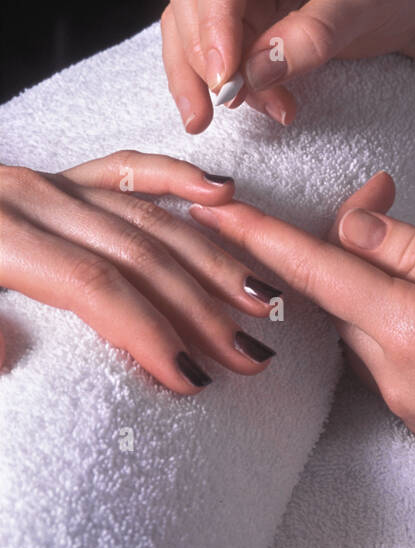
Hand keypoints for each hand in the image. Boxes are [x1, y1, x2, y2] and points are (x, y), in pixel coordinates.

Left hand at [0, 151, 283, 392]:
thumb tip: (9, 356)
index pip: (93, 285)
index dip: (147, 332)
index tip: (191, 379)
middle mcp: (30, 198)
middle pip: (136, 251)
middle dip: (199, 305)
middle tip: (250, 353)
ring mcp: (44, 180)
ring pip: (144, 213)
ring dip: (207, 256)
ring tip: (257, 296)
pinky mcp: (47, 176)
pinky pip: (122, 169)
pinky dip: (173, 178)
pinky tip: (219, 192)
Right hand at [161, 0, 414, 133]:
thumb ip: (316, 32)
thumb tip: (255, 71)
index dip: (215, 19)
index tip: (226, 77)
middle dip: (206, 52)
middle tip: (231, 104)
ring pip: (188, 18)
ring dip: (210, 73)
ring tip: (258, 111)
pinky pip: (209, 40)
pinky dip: (228, 77)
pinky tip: (262, 104)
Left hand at [189, 175, 414, 500]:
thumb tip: (352, 222)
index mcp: (411, 333)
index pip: (314, 274)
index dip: (259, 236)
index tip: (212, 207)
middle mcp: (396, 375)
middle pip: (333, 296)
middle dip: (335, 239)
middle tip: (381, 187)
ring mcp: (411, 402)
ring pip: (357, 323)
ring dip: (359, 276)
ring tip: (396, 227)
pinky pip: (384, 351)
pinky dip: (383, 309)